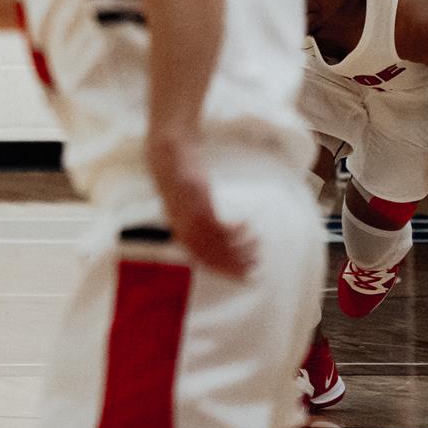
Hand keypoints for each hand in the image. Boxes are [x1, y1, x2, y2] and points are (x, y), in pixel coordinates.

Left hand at [148, 136, 255, 277]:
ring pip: (216, 243)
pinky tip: (247, 225)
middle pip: (209, 254)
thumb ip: (191, 216)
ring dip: (238, 248)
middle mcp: (181, 226)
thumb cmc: (178, 176)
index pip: (199, 258)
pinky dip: (235, 230)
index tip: (239, 274)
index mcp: (177, 228)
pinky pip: (218, 225)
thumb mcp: (181, 200)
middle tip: (254, 266)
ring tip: (257, 246)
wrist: (170, 153)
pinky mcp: (197, 203)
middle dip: (233, 263)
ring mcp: (189, 215)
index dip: (220, 268)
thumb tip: (207, 228)